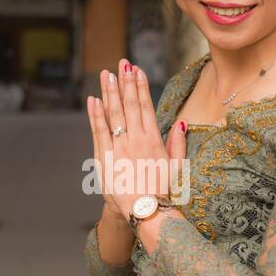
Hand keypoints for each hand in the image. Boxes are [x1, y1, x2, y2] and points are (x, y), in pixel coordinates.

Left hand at [86, 59, 186, 221]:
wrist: (146, 212)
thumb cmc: (162, 192)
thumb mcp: (176, 167)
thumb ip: (177, 144)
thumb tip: (181, 123)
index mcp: (153, 140)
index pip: (145, 106)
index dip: (140, 86)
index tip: (136, 70)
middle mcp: (136, 140)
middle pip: (129, 105)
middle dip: (125, 82)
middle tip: (122, 64)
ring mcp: (119, 147)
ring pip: (114, 114)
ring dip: (110, 92)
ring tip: (107, 74)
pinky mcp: (105, 157)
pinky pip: (99, 131)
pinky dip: (96, 114)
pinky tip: (94, 99)